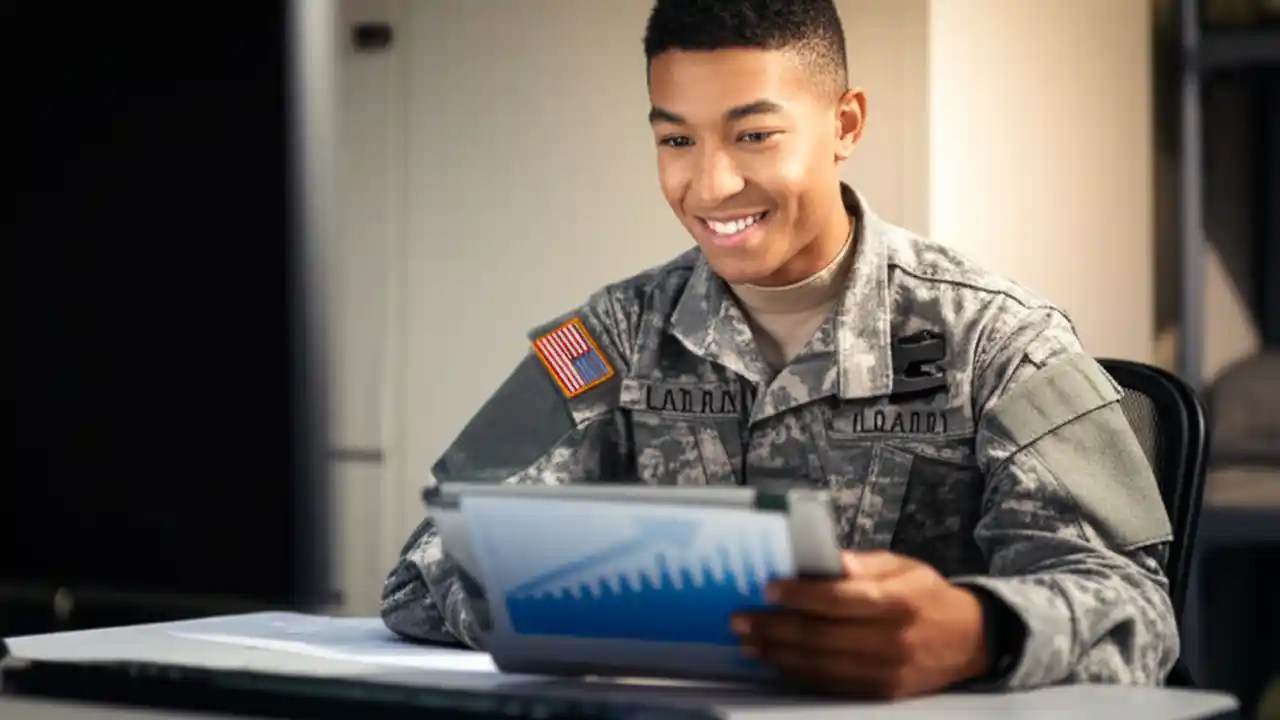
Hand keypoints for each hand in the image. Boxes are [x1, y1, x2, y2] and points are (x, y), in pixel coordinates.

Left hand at [731, 550, 990, 698]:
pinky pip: (830, 685)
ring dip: (778, 654)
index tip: (768, 587)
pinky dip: (798, 673)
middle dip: (775, 628)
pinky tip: (775, 661)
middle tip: (740, 619)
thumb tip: (825, 561)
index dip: (801, 595)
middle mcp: (891, 640)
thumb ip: (863, 565)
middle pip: (822, 636)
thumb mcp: (902, 567)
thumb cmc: (926, 594)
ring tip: (748, 642)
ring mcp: (885, 671)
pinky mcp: (880, 693)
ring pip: (820, 665)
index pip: (840, 599)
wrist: (968, 641)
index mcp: (897, 602)